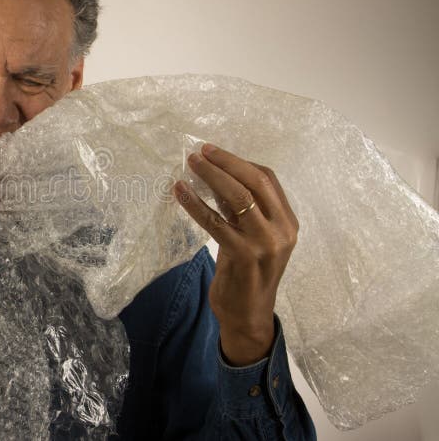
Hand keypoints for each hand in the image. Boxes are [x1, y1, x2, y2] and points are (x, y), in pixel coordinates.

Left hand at [173, 143, 298, 365]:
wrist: (248, 317)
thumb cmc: (246, 275)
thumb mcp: (249, 237)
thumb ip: (239, 211)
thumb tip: (215, 178)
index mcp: (288, 222)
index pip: (267, 180)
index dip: (240, 163)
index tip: (215, 153)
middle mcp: (282, 230)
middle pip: (255, 182)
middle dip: (226, 162)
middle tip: (201, 151)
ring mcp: (265, 243)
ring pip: (237, 197)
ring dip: (211, 176)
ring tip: (190, 164)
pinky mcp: (244, 256)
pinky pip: (215, 222)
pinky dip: (195, 204)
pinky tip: (179, 192)